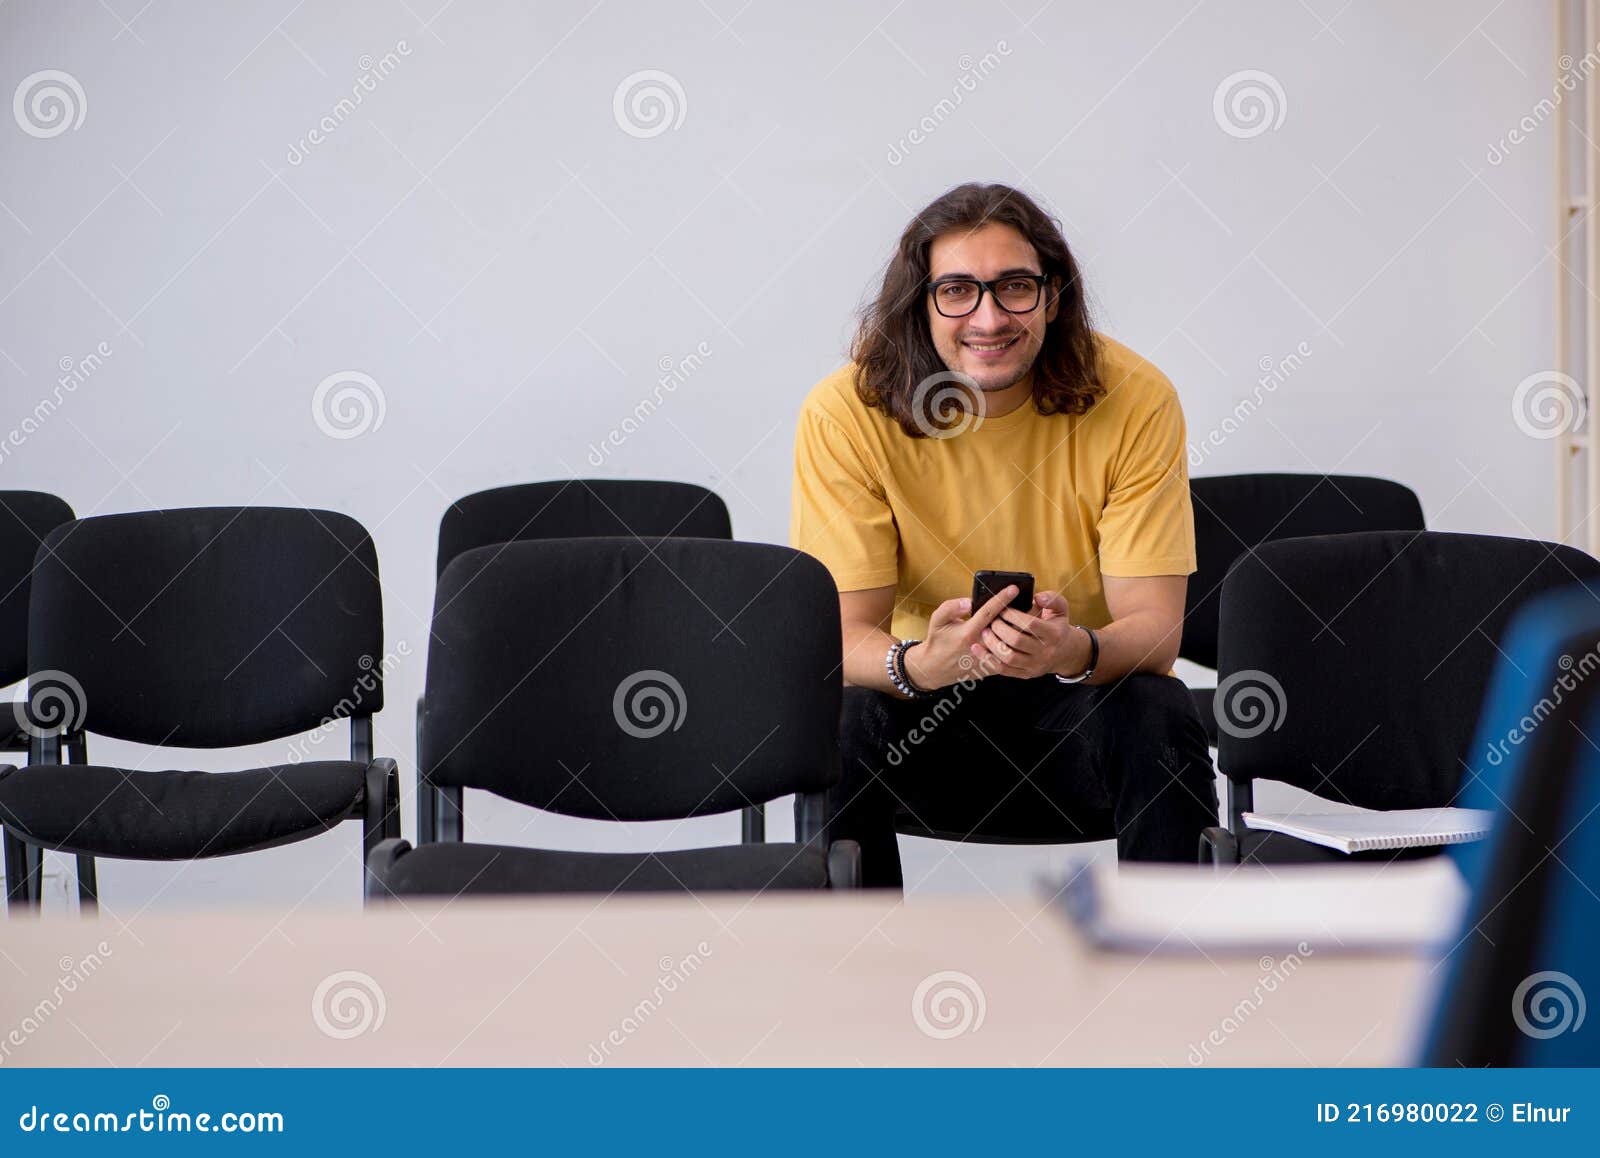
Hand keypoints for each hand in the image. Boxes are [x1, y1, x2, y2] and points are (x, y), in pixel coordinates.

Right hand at [903, 584, 1023, 689]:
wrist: (934, 669)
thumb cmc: (938, 641)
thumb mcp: (937, 621)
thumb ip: (950, 607)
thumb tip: (969, 601)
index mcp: (968, 632)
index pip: (989, 612)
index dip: (1002, 598)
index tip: (1014, 588)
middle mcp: (980, 646)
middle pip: (1007, 629)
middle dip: (1021, 615)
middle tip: (1035, 604)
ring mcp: (987, 659)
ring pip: (1011, 644)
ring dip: (1023, 631)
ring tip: (1034, 618)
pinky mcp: (990, 668)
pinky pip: (1009, 657)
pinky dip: (1017, 646)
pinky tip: (1024, 635)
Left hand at [972, 589, 1088, 678]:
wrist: (1064, 653)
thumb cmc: (1057, 627)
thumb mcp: (1061, 610)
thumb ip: (1052, 599)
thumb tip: (1037, 597)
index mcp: (1053, 634)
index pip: (1030, 624)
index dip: (1012, 616)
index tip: (1002, 609)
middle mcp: (1045, 652)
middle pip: (1017, 641)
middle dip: (999, 628)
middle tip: (991, 621)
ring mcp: (1035, 665)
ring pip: (1008, 657)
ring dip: (992, 643)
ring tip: (984, 632)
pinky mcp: (1025, 674)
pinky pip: (1003, 670)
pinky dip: (988, 659)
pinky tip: (977, 649)